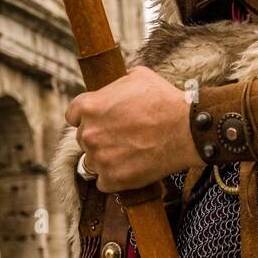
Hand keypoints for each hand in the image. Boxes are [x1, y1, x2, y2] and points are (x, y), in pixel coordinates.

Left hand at [64, 66, 203, 192]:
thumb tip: (115, 87)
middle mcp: (89, 133)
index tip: (98, 121)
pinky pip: (103, 182)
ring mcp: (99, 158)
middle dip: (99, 137)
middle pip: (84, 138)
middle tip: (121, 136)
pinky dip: (115, 178)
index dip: (86, 117)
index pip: (72, 115)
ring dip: (105, 158)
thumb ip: (117, 83)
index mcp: (89, 106)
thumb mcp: (138, 76)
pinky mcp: (112, 179)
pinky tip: (130, 168)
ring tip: (128, 153)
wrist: (185, 130)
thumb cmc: (164, 101)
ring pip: (92, 161)